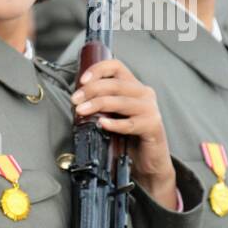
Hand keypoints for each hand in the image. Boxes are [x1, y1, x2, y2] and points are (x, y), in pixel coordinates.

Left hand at [72, 59, 175, 208]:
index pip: (116, 67)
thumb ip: (100, 104)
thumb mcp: (112, 115)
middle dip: (91, 90)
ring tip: (81, 111)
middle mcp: (144, 94)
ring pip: (121, 101)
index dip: (98, 70)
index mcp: (133, 86)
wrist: (148, 161)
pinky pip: (130, 124)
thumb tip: (76, 99)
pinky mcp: (153, 127)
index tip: (82, 80)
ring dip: (98, 104)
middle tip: (75, 100)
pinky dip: (115, 123)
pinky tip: (102, 124)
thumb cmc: (128, 136)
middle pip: (115, 83)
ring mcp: (150, 110)